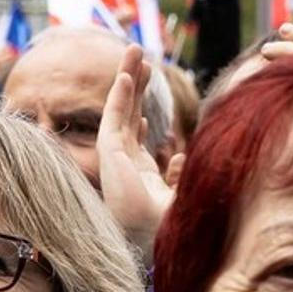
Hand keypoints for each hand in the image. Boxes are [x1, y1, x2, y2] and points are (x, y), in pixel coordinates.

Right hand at [98, 46, 173, 253]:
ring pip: (118, 111)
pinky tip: (126, 76)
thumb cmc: (172, 226)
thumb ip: (178, 174)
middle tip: (138, 53)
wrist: (159, 241)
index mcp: (138, 173)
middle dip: (133, 83)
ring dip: (125, 80)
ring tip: (133, 50)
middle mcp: (123, 165)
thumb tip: (178, 154)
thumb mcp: (182, 194)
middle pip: (126, 113)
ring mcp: (115, 160)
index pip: (133, 132)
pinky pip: (112, 120)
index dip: (137, 105)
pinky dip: (118, 97)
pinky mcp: (110, 158)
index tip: (143, 82)